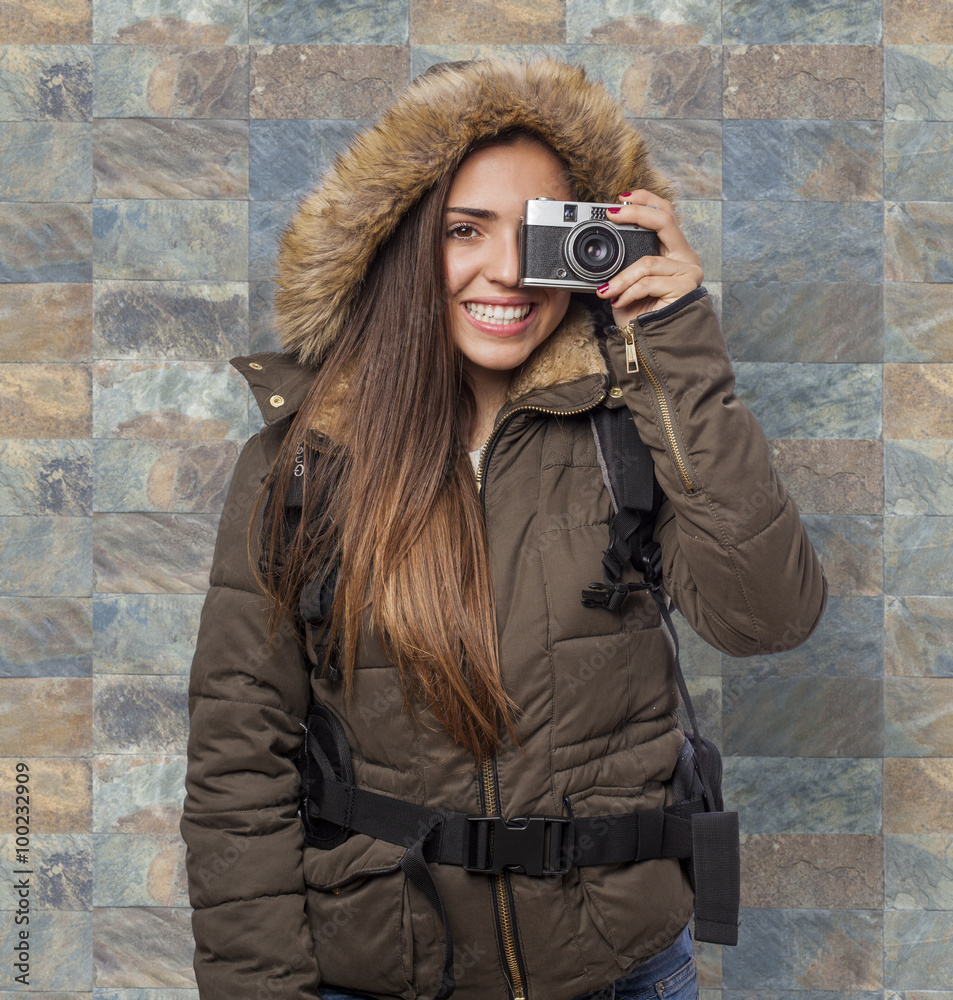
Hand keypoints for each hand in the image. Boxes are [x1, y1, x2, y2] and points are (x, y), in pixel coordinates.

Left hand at [595, 190, 703, 324]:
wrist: (651, 344)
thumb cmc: (640, 315)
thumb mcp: (628, 282)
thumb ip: (626, 261)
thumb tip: (604, 241)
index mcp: (674, 252)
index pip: (665, 214)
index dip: (646, 201)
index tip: (621, 198)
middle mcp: (686, 257)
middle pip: (665, 219)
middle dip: (636, 212)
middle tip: (612, 214)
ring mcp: (688, 272)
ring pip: (647, 262)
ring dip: (621, 278)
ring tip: (608, 291)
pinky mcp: (685, 287)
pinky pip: (648, 282)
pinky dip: (628, 292)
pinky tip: (619, 301)